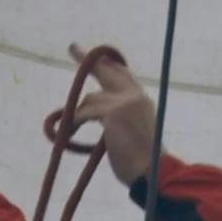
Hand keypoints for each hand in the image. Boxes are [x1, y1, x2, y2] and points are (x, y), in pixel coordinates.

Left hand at [65, 43, 159, 189]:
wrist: (154, 174)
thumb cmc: (144, 164)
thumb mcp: (134, 134)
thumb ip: (119, 119)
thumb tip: (95, 115)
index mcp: (142, 100)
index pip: (124, 75)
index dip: (109, 66)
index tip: (98, 60)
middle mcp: (135, 96)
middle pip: (107, 71)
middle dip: (89, 59)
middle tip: (73, 47)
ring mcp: (124, 102)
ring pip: (90, 98)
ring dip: (78, 113)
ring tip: (68, 130)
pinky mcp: (113, 112)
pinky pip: (84, 113)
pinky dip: (74, 123)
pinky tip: (67, 133)